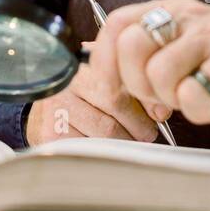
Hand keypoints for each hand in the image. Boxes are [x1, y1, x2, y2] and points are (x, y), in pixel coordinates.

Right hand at [24, 57, 163, 145]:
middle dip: (139, 125)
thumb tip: (162, 112)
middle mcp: (70, 78)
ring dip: (125, 141)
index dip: (144, 99)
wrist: (48, 104)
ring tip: (130, 141)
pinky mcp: (51, 132)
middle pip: (115, 102)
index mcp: (88, 58)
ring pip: (105, 130)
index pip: (122, 76)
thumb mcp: (114, 79)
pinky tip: (107, 148)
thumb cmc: (89, 92)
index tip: (158, 115)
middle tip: (146, 134)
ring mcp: (57, 104)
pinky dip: (104, 152)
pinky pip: (88, 147)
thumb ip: (141, 91)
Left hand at [91, 0, 209, 125]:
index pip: (116, 24)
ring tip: (194, 98)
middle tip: (161, 100)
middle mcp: (186, 16)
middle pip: (130, 48)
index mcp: (171, 9)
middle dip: (137, 86)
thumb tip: (100, 65)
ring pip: (157, 73)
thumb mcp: (188, 42)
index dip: (104, 60)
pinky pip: (191, 92)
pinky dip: (198, 110)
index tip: (114, 89)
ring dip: (171, 99)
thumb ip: (150, 50)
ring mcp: (208, 36)